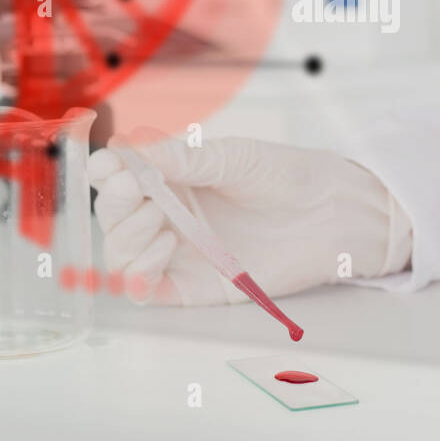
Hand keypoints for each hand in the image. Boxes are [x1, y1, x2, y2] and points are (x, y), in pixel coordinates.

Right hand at [88, 135, 411, 304]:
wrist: (332, 217)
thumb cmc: (288, 178)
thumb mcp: (234, 158)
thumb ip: (182, 159)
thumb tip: (130, 149)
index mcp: (173, 177)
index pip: (120, 177)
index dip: (107, 173)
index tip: (108, 168)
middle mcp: (168, 214)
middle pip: (114, 217)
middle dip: (116, 205)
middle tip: (135, 192)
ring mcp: (177, 252)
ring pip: (121, 254)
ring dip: (126, 239)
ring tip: (160, 223)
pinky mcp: (191, 288)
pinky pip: (146, 291)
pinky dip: (137, 277)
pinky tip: (160, 253)